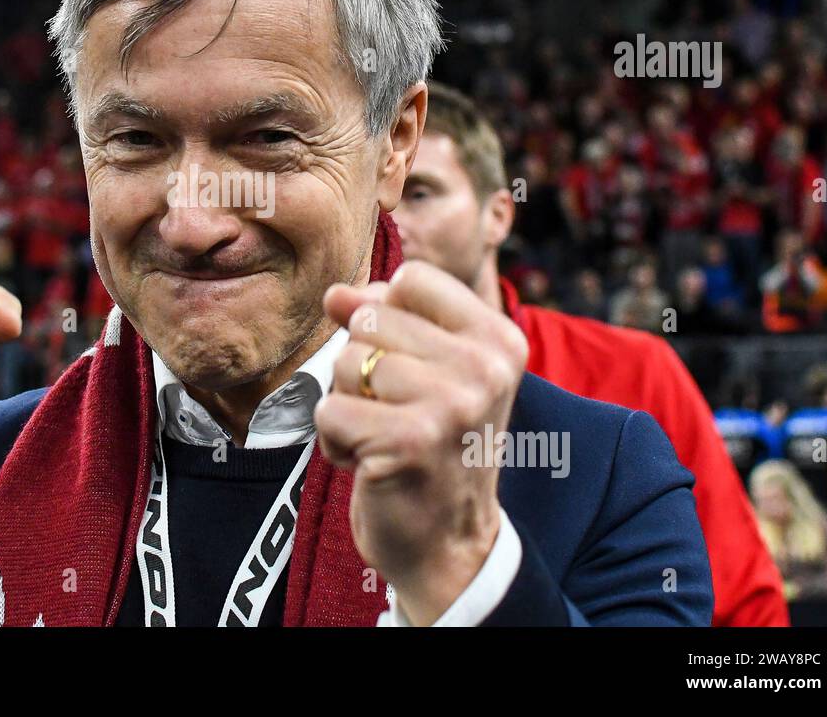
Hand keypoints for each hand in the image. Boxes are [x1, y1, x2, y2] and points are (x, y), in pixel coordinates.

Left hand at [316, 260, 526, 624]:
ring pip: (345, 364)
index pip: (410, 280)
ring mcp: (450, 404)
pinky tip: (370, 464)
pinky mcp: (408, 442)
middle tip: (395, 414)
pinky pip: (328, 410)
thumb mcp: (425, 373)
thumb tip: (335, 294)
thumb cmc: (433, 449)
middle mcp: (484, 367)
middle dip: (361, 368)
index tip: (410, 368)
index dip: (387, 319)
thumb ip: (384, 321)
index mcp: (498, 338)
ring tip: (384, 438)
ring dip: (348, 407)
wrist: (449, 546)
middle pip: (369, 320)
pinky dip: (334, 443)